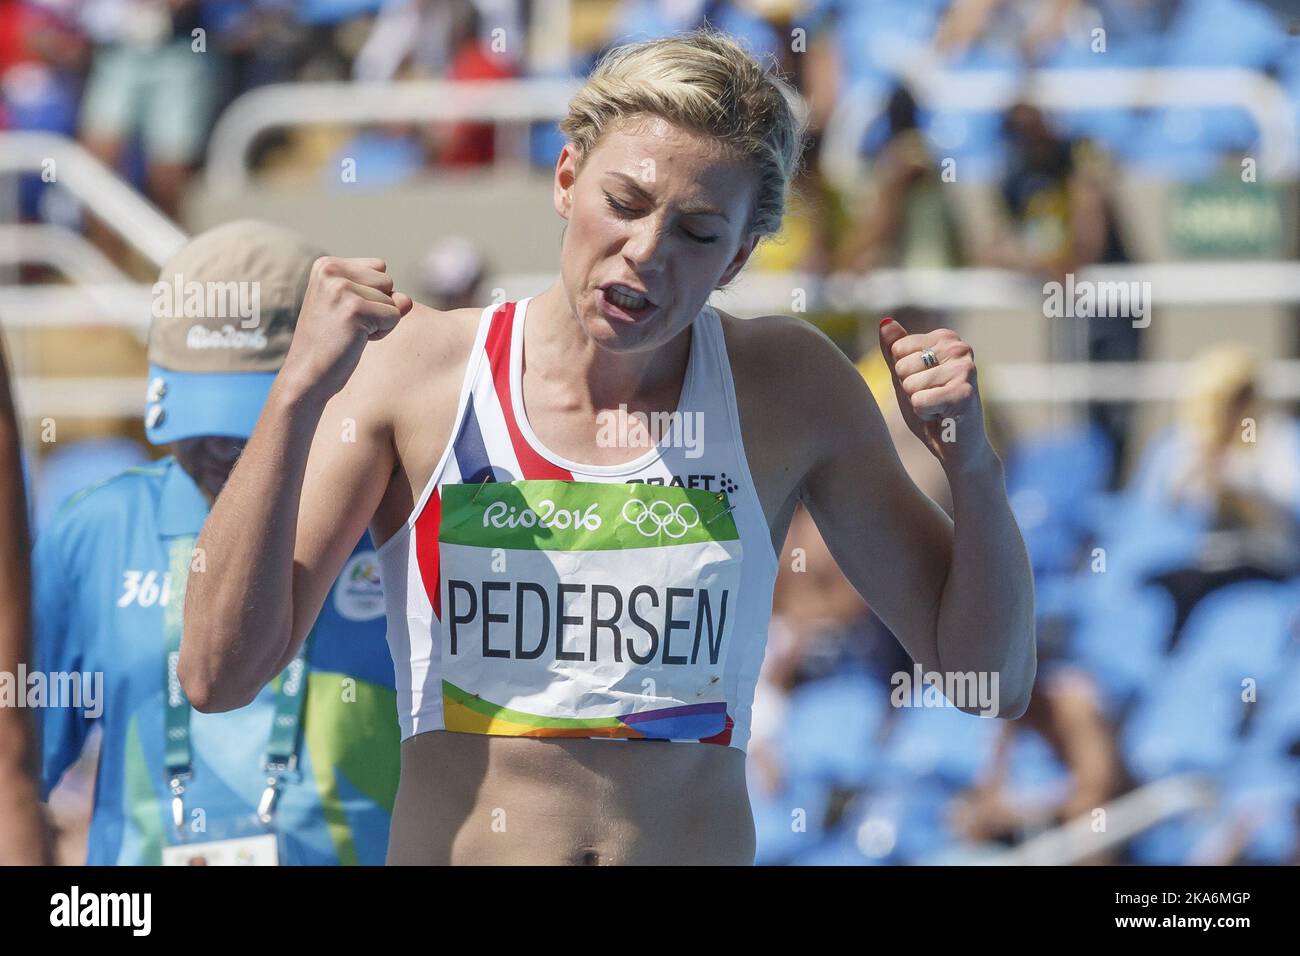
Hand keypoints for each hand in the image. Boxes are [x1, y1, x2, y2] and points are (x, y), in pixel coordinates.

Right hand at [279, 257, 413, 401]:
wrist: (307, 374)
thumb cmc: (332, 342)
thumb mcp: (356, 308)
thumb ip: (385, 295)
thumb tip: (407, 300)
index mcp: (326, 264)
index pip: (378, 268)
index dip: (371, 295)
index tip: (345, 312)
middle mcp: (330, 270)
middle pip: (387, 281)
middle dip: (377, 306)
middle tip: (347, 324)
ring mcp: (341, 288)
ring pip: (393, 299)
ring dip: (380, 321)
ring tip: (350, 332)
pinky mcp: (355, 309)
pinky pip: (394, 316)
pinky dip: (382, 333)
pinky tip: (355, 340)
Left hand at [878, 317, 993, 472]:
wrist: (958, 448)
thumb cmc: (931, 410)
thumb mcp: (906, 378)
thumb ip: (894, 351)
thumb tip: (884, 322)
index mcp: (946, 338)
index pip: (897, 349)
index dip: (903, 375)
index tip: (924, 385)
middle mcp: (959, 348)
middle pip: (902, 366)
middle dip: (910, 389)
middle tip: (932, 400)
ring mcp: (965, 369)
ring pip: (910, 385)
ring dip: (918, 403)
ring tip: (938, 408)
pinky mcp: (964, 393)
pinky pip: (919, 402)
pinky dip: (925, 415)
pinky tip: (943, 417)